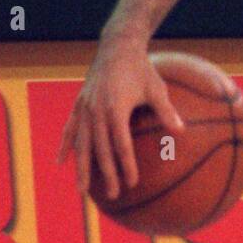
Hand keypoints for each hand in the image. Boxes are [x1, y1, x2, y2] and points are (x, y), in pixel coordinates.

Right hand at [57, 38, 185, 198]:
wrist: (117, 47)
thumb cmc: (141, 68)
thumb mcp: (157, 89)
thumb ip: (167, 111)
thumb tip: (182, 132)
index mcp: (115, 109)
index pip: (120, 145)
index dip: (126, 165)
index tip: (132, 182)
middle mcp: (95, 112)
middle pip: (99, 150)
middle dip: (106, 174)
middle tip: (113, 195)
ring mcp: (84, 109)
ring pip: (81, 145)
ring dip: (82, 168)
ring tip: (82, 190)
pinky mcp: (78, 105)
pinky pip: (69, 129)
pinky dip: (65, 146)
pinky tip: (60, 162)